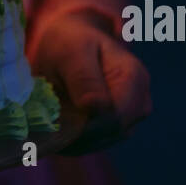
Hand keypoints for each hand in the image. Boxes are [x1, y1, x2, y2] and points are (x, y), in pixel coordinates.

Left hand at [30, 10, 151, 139]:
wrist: (70, 40)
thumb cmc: (70, 40)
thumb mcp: (71, 51)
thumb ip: (83, 78)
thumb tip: (96, 108)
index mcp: (134, 78)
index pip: (114, 119)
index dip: (84, 125)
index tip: (54, 119)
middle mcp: (140, 102)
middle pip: (109, 133)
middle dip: (76, 131)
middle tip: (46, 116)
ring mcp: (130, 118)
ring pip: (100, 142)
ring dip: (72, 135)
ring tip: (49, 113)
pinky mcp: (115, 128)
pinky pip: (92, 144)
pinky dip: (72, 138)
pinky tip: (56, 121)